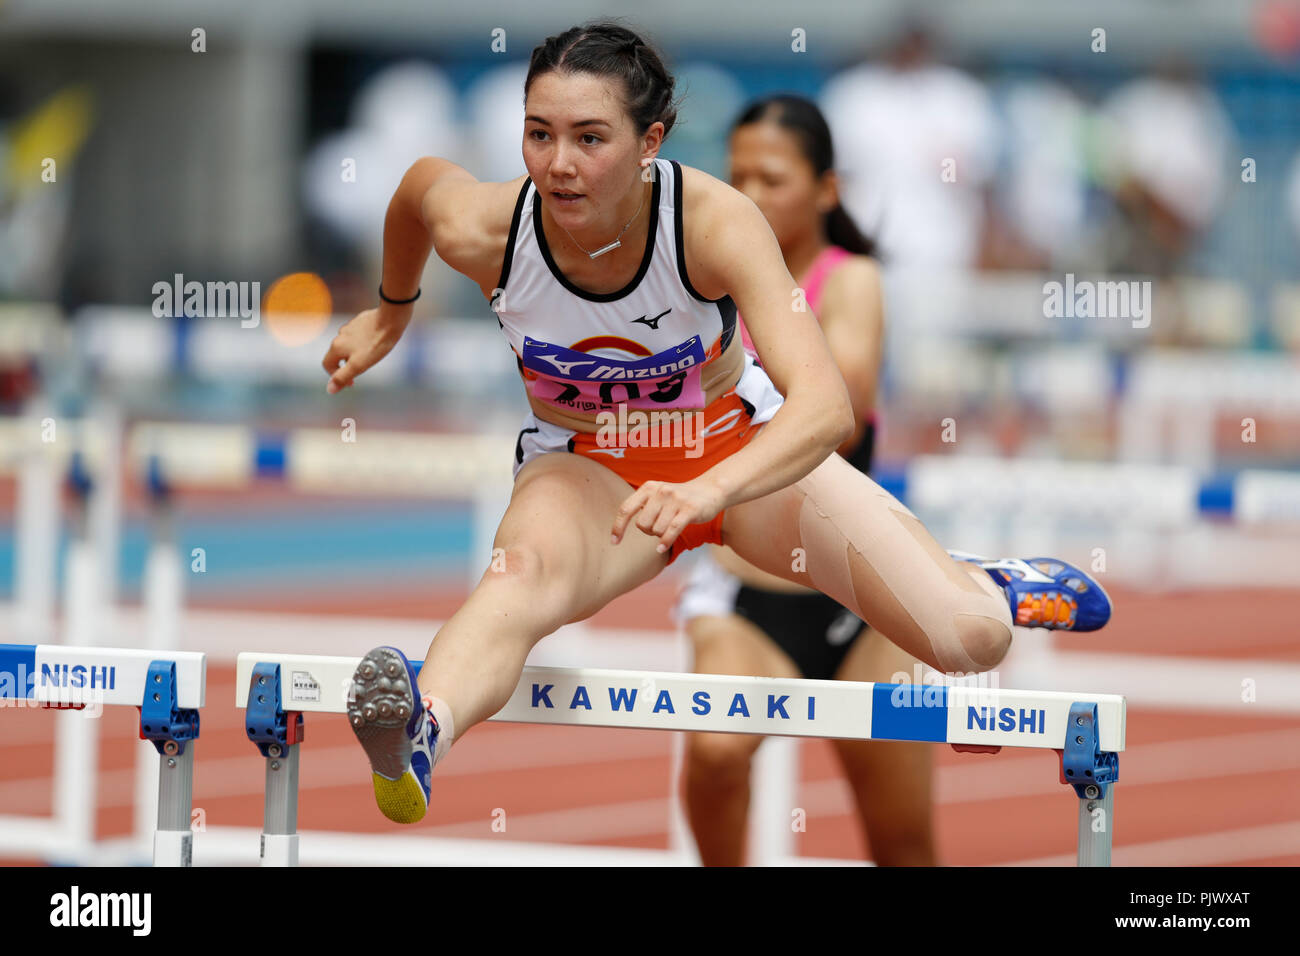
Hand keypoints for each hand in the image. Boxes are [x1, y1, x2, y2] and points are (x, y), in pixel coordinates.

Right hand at [321, 305, 411, 393]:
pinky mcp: (360, 321)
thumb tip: (330, 390)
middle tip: (362, 370)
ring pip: (348, 345)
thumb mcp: (358, 365)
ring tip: (370, 357)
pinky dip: (362, 343)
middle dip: (347, 365)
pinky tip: (374, 344)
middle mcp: (340, 335)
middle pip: (337, 355)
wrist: (390, 320)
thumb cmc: (375, 344)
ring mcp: (350, 327)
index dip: (334, 376)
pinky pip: (357, 336)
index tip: (352, 382)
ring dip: (354, 354)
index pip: (326, 364)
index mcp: (337, 346)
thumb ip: (343, 377)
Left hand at [610, 478, 726, 554]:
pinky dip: (665, 542)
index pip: (626, 509)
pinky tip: (660, 549)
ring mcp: (675, 500)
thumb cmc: (679, 499)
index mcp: (649, 487)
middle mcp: (660, 491)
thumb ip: (642, 506)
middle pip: (642, 524)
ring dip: (661, 535)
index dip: (618, 527)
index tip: (614, 542)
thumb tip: (620, 527)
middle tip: (659, 527)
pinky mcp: (689, 509)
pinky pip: (671, 530)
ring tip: (670, 526)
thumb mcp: (658, 496)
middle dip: (648, 532)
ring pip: (657, 530)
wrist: (710, 490)